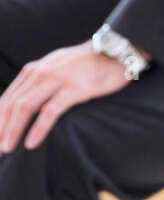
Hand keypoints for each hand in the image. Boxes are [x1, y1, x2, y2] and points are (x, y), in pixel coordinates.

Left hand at [0, 44, 135, 152]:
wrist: (117, 51)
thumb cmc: (89, 64)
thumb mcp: (58, 67)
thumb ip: (41, 81)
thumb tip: (26, 103)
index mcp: (35, 69)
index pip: (8, 97)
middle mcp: (42, 72)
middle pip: (12, 103)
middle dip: (0, 127)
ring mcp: (58, 79)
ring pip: (25, 106)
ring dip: (13, 129)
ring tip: (7, 148)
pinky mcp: (74, 88)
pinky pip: (50, 111)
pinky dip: (38, 128)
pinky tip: (32, 143)